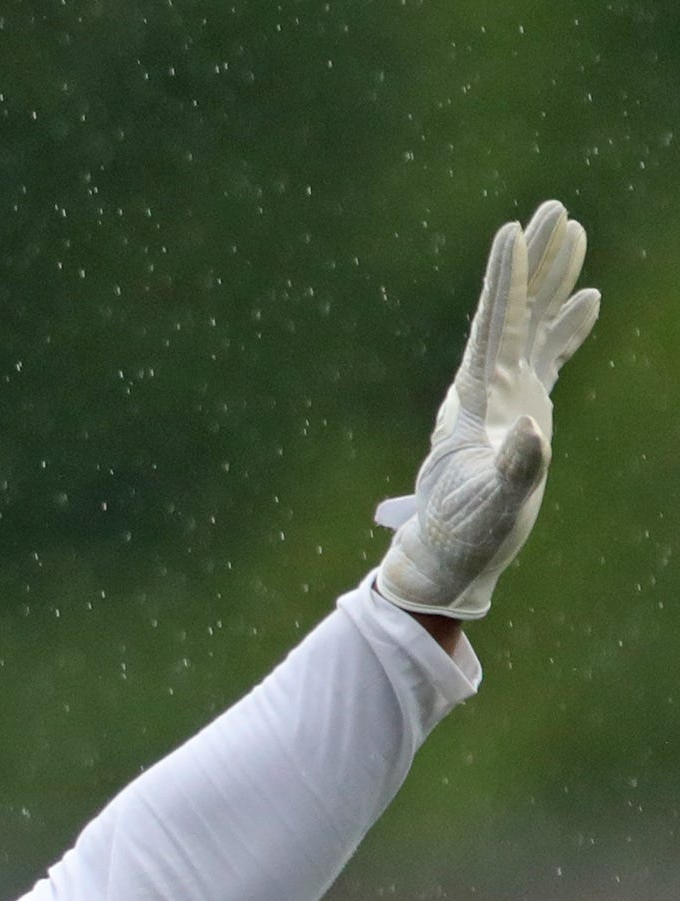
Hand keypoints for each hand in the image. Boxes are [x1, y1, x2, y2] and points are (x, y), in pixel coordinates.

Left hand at [375, 201, 598, 619]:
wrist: (451, 552)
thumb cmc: (466, 532)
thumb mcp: (492, 506)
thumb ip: (513, 471)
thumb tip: (533, 432)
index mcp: (477, 400)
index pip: (493, 327)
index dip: (505, 281)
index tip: (511, 233)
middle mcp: (489, 387)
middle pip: (514, 309)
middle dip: (535, 259)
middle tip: (554, 208)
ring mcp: (507, 395)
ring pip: (532, 324)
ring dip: (553, 280)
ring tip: (574, 230)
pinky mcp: (522, 409)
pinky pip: (547, 356)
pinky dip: (566, 328)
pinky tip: (589, 299)